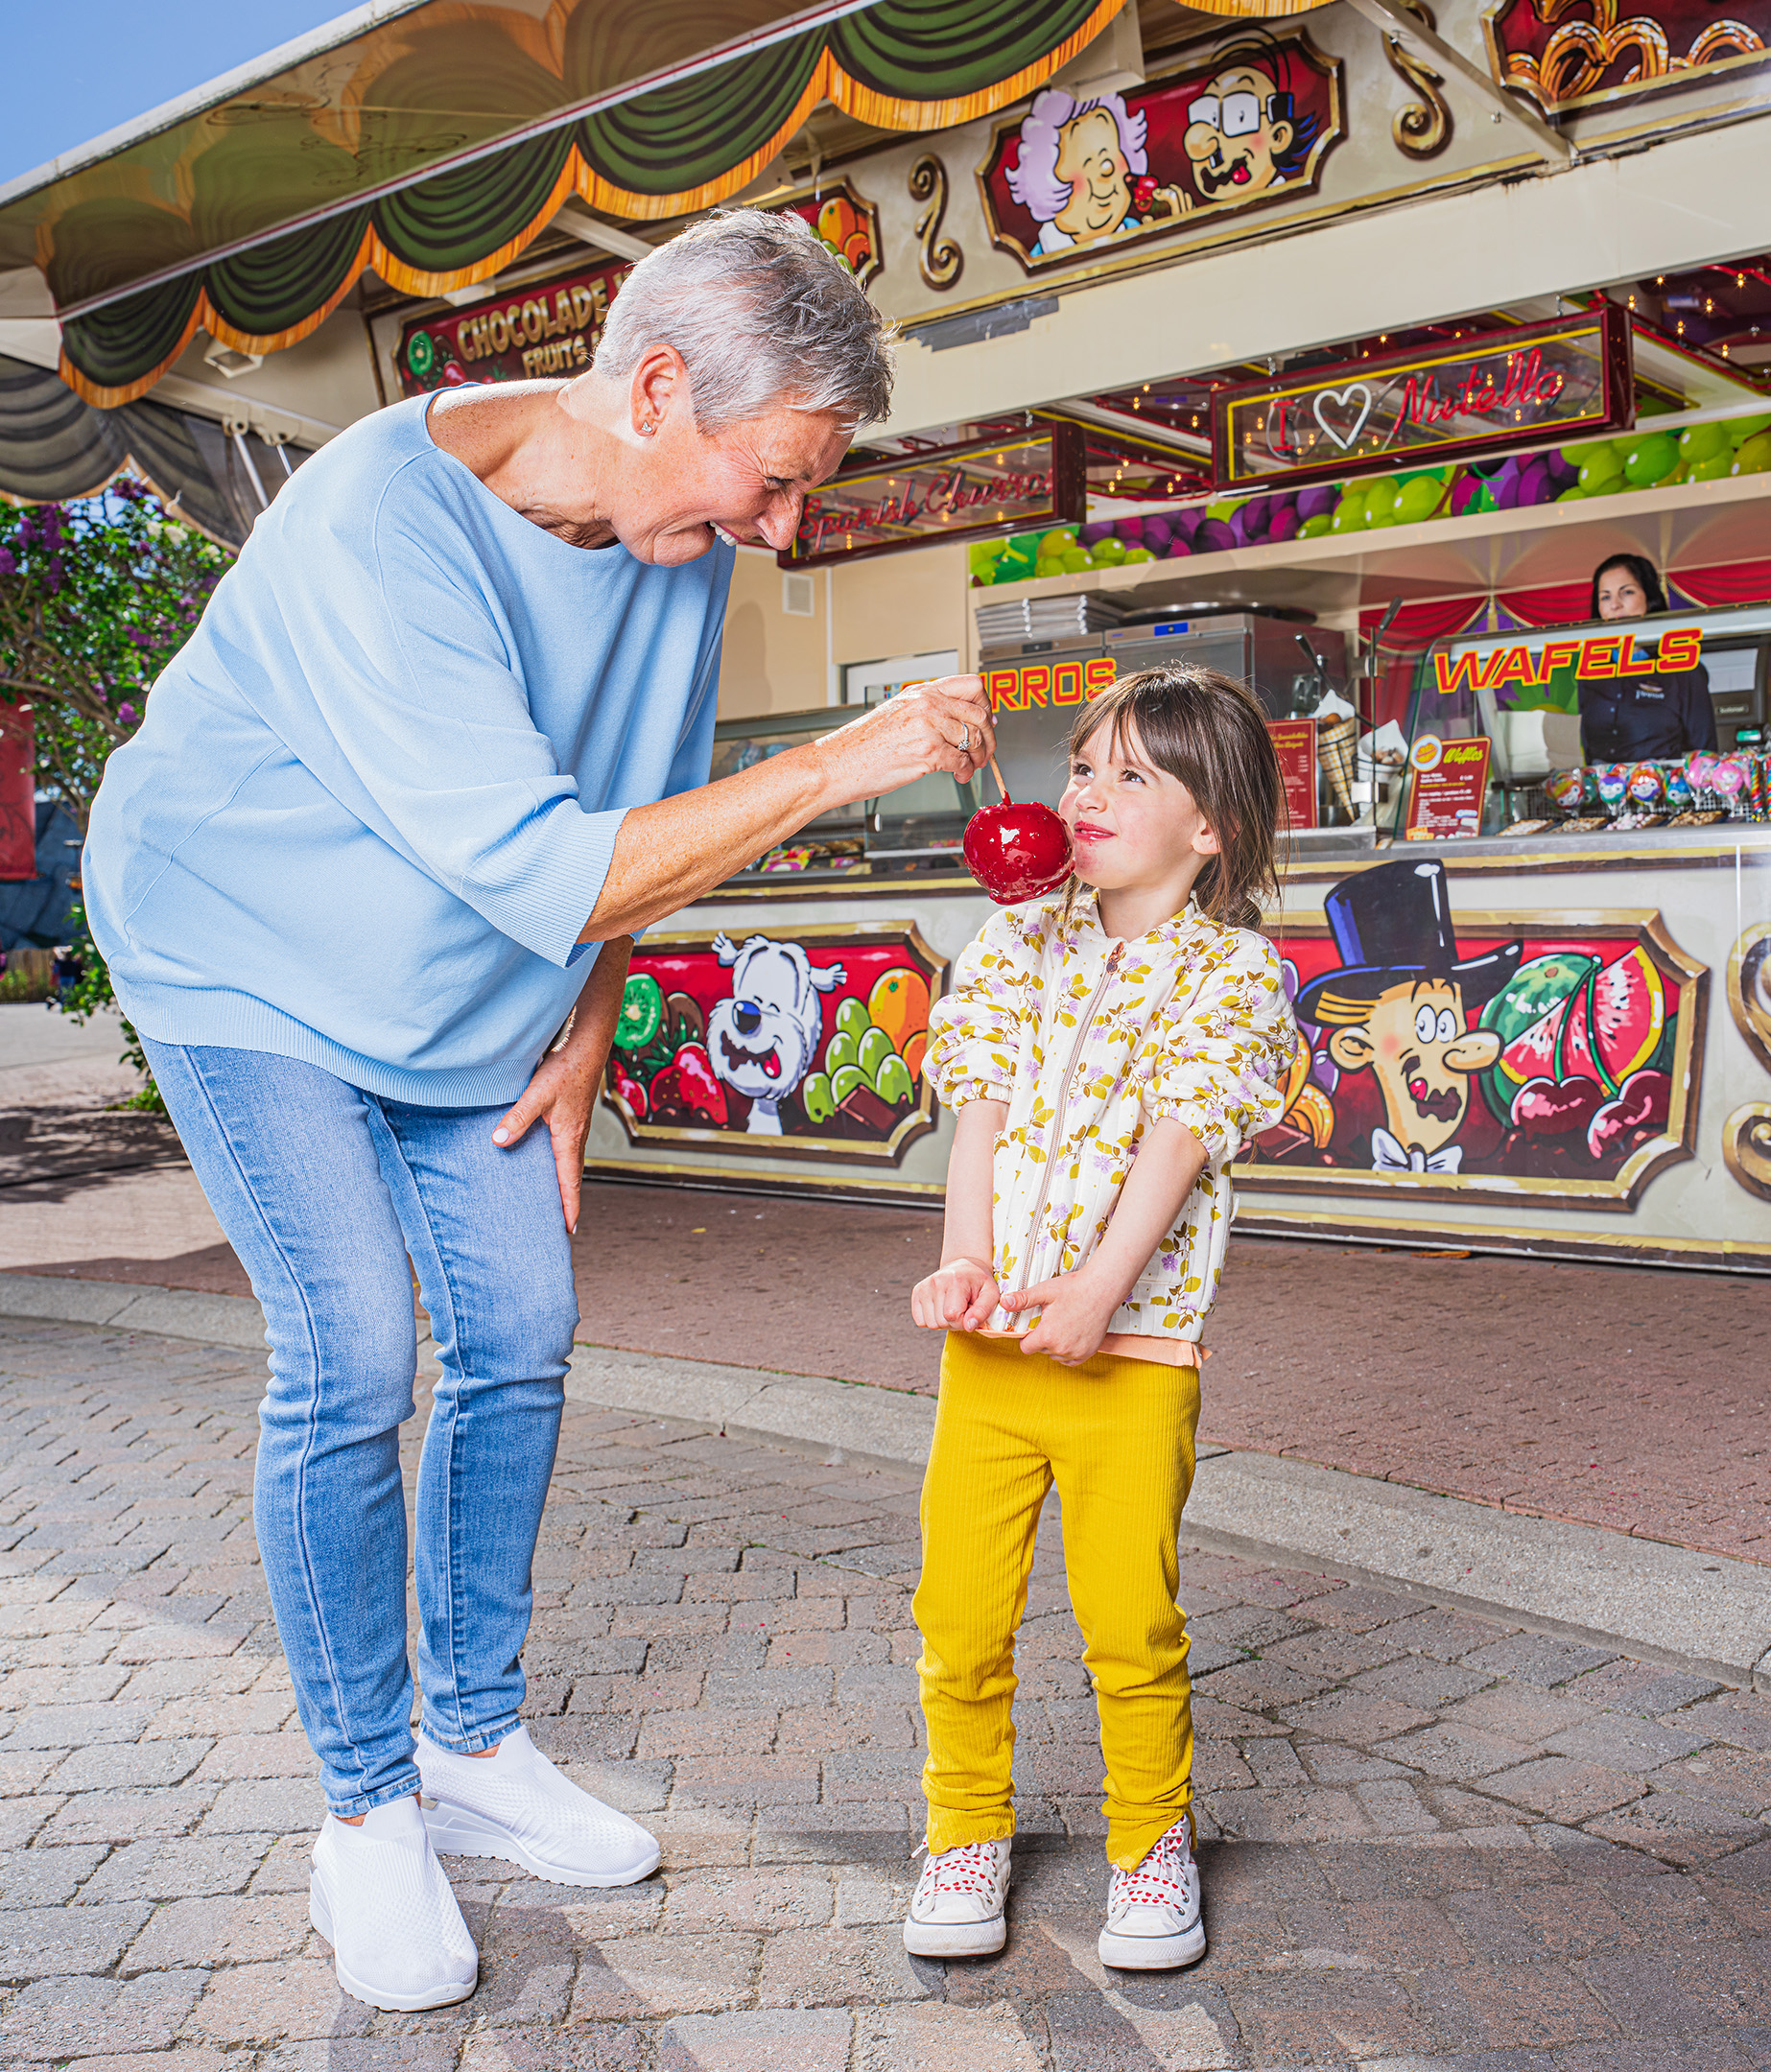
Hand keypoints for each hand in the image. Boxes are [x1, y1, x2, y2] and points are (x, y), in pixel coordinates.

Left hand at [492, 937, 630, 1232]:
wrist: (587, 1046)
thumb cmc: (565, 1069)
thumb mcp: (537, 1094)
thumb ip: (517, 1118)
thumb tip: (498, 1142)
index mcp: (569, 1138)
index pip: (569, 1181)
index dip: (569, 1206)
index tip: (569, 1230)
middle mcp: (575, 1138)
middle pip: (572, 1178)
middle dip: (567, 1202)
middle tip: (562, 1227)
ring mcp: (575, 1129)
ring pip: (569, 1165)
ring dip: (564, 1184)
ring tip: (556, 1203)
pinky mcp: (571, 1119)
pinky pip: (566, 1152)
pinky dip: (561, 1166)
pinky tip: (548, 1165)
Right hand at [814, 678, 994, 804]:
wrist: (838, 763)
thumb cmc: (862, 745)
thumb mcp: (897, 713)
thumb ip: (927, 711)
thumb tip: (958, 721)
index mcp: (921, 692)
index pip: (971, 685)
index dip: (986, 704)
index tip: (987, 720)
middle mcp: (927, 704)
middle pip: (979, 714)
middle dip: (989, 737)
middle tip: (984, 752)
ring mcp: (928, 727)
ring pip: (975, 739)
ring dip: (979, 758)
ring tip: (970, 767)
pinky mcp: (927, 752)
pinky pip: (961, 762)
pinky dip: (965, 773)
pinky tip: (958, 776)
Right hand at [911, 1255, 999, 1331]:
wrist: (965, 1267)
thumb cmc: (979, 1283)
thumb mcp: (991, 1294)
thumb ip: (983, 1311)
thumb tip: (968, 1326)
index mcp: (955, 1281)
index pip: (952, 1316)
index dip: (964, 1322)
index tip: (970, 1312)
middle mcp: (936, 1281)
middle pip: (940, 1322)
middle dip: (954, 1322)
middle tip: (962, 1309)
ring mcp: (924, 1286)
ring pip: (930, 1324)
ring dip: (944, 1322)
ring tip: (953, 1308)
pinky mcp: (917, 1292)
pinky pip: (921, 1321)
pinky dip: (932, 1320)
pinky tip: (942, 1308)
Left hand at [1002, 1268, 1122, 1366]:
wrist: (1101, 1290)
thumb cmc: (1073, 1289)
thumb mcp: (1044, 1291)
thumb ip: (1023, 1300)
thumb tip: (1003, 1302)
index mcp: (1047, 1335)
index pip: (1026, 1348)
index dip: (1027, 1337)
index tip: (1034, 1325)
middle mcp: (1061, 1349)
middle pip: (1041, 1350)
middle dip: (1042, 1338)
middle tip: (1051, 1320)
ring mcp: (1076, 1352)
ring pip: (1056, 1355)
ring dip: (1055, 1345)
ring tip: (1062, 1325)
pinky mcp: (1089, 1353)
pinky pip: (1071, 1360)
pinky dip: (1068, 1351)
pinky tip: (1070, 1335)